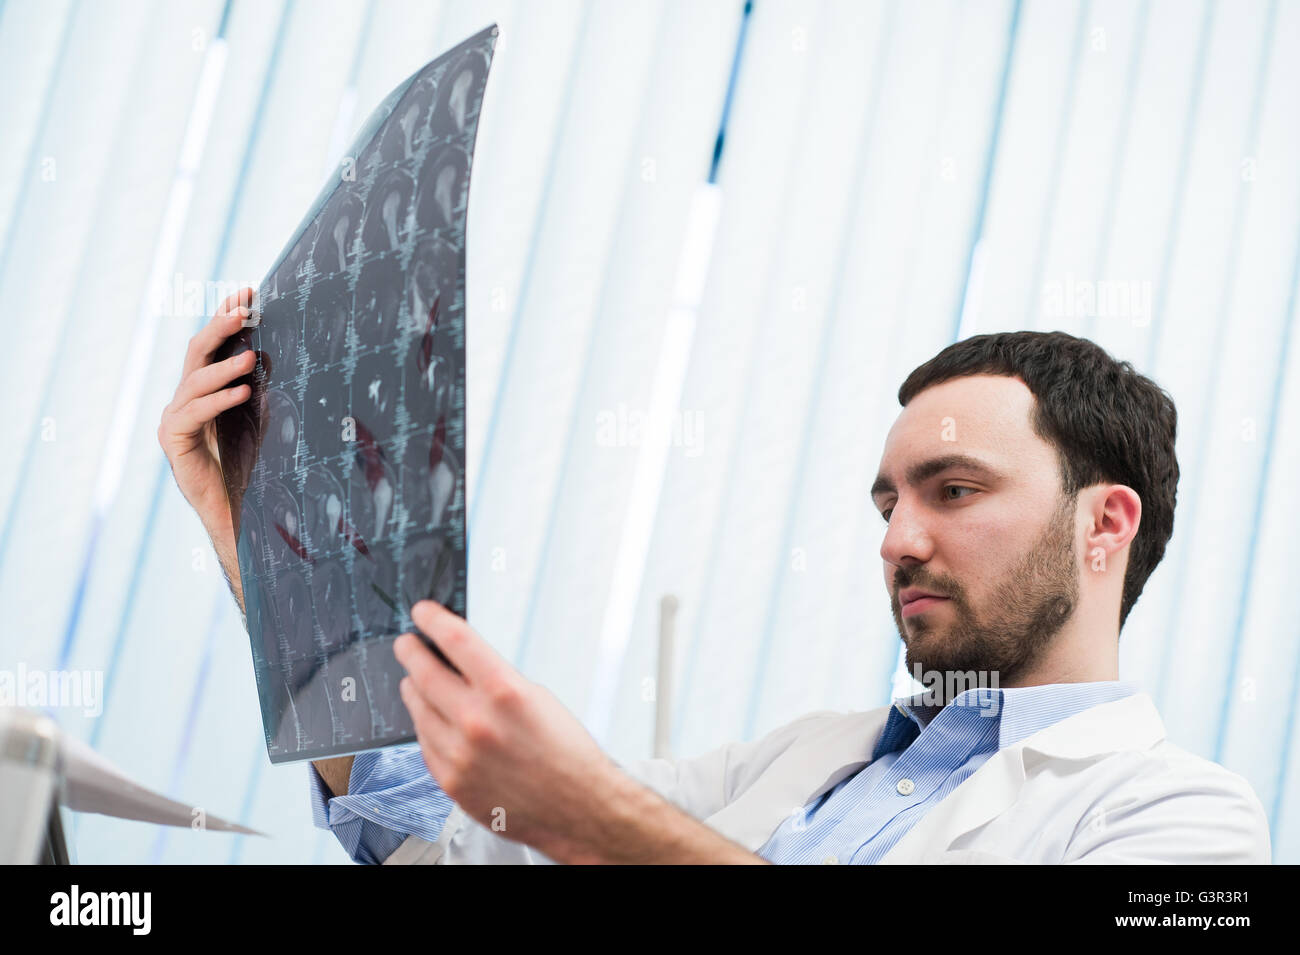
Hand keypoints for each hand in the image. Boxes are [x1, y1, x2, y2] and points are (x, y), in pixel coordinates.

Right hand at [157, 287, 257, 545]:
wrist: (239, 509)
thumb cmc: (249, 463)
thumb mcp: (259, 417)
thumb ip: (258, 385)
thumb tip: (270, 350)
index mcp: (204, 389)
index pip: (212, 345)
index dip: (226, 317)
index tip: (247, 291)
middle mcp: (185, 399)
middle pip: (197, 352)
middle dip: (220, 326)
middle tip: (244, 307)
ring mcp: (175, 418)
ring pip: (194, 380)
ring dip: (225, 365)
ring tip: (251, 355)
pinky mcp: (174, 441)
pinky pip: (195, 414)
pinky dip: (220, 400)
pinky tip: (243, 392)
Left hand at [393, 601, 627, 862]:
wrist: (578, 809)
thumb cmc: (566, 753)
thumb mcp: (537, 699)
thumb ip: (495, 680)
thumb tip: (459, 663)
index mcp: (505, 692)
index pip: (456, 640)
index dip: (433, 619)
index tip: (422, 612)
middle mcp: (477, 722)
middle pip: (423, 672)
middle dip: (411, 652)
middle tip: (406, 643)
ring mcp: (459, 755)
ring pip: (418, 708)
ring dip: (413, 688)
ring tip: (414, 680)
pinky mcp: (450, 782)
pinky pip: (424, 743)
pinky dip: (425, 725)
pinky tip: (431, 718)